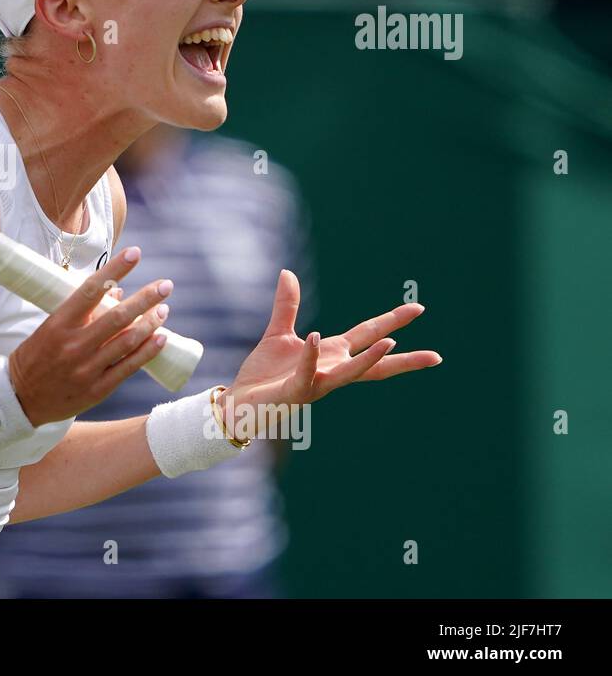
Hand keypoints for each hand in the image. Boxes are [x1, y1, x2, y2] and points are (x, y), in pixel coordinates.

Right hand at [9, 247, 170, 426]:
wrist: (21, 399)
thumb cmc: (36, 356)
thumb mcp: (51, 327)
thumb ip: (82, 310)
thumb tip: (118, 291)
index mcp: (58, 324)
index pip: (90, 290)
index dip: (115, 269)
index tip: (135, 253)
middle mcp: (73, 345)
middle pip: (117, 317)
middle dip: (146, 298)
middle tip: (166, 285)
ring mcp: (86, 369)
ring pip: (127, 341)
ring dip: (150, 323)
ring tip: (164, 309)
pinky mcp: (97, 390)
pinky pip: (128, 367)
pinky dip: (147, 351)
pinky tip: (161, 338)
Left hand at [220, 270, 441, 436]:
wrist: (240, 403)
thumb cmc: (264, 374)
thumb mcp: (278, 333)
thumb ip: (287, 305)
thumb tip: (288, 272)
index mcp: (330, 355)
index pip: (366, 335)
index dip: (391, 321)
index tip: (418, 308)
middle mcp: (330, 370)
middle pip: (372, 362)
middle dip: (403, 358)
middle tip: (436, 356)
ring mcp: (316, 383)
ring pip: (349, 373)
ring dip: (370, 359)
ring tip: (391, 342)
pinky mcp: (295, 391)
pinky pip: (306, 371)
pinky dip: (309, 355)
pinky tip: (315, 336)